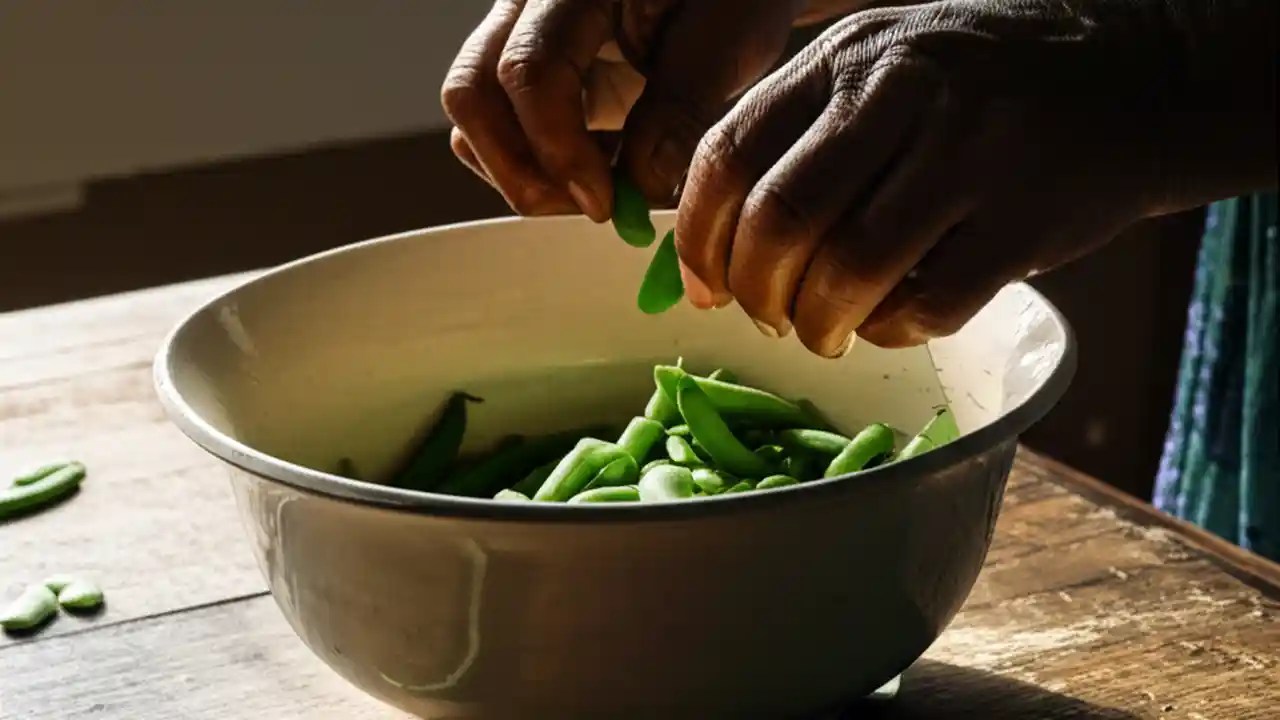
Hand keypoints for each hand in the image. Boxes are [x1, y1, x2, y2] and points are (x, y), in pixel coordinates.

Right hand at [441, 0, 841, 220]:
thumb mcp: (729, 38)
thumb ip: (681, 108)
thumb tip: (639, 186)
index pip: (529, 71)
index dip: (558, 150)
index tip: (606, 204)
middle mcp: (528, 3)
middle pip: (472, 93)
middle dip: (523, 172)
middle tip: (594, 210)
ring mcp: (517, 33)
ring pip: (474, 117)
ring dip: (525, 173)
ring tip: (602, 190)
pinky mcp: (528, 67)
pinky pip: (498, 125)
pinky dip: (535, 164)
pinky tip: (596, 171)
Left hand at [675, 0, 1276, 354]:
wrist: (1138, 74)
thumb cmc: (983, 87)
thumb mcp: (884, 67)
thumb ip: (801, 133)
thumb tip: (711, 239)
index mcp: (848, 58)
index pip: (729, 153)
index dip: (699, 237)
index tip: (703, 286)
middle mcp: (903, 94)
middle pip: (782, 220)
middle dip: (756, 293)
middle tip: (765, 319)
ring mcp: (971, 151)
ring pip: (850, 270)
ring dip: (819, 323)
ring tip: (823, 332)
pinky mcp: (1027, 218)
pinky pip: (929, 305)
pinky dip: (892, 331)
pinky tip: (890, 323)